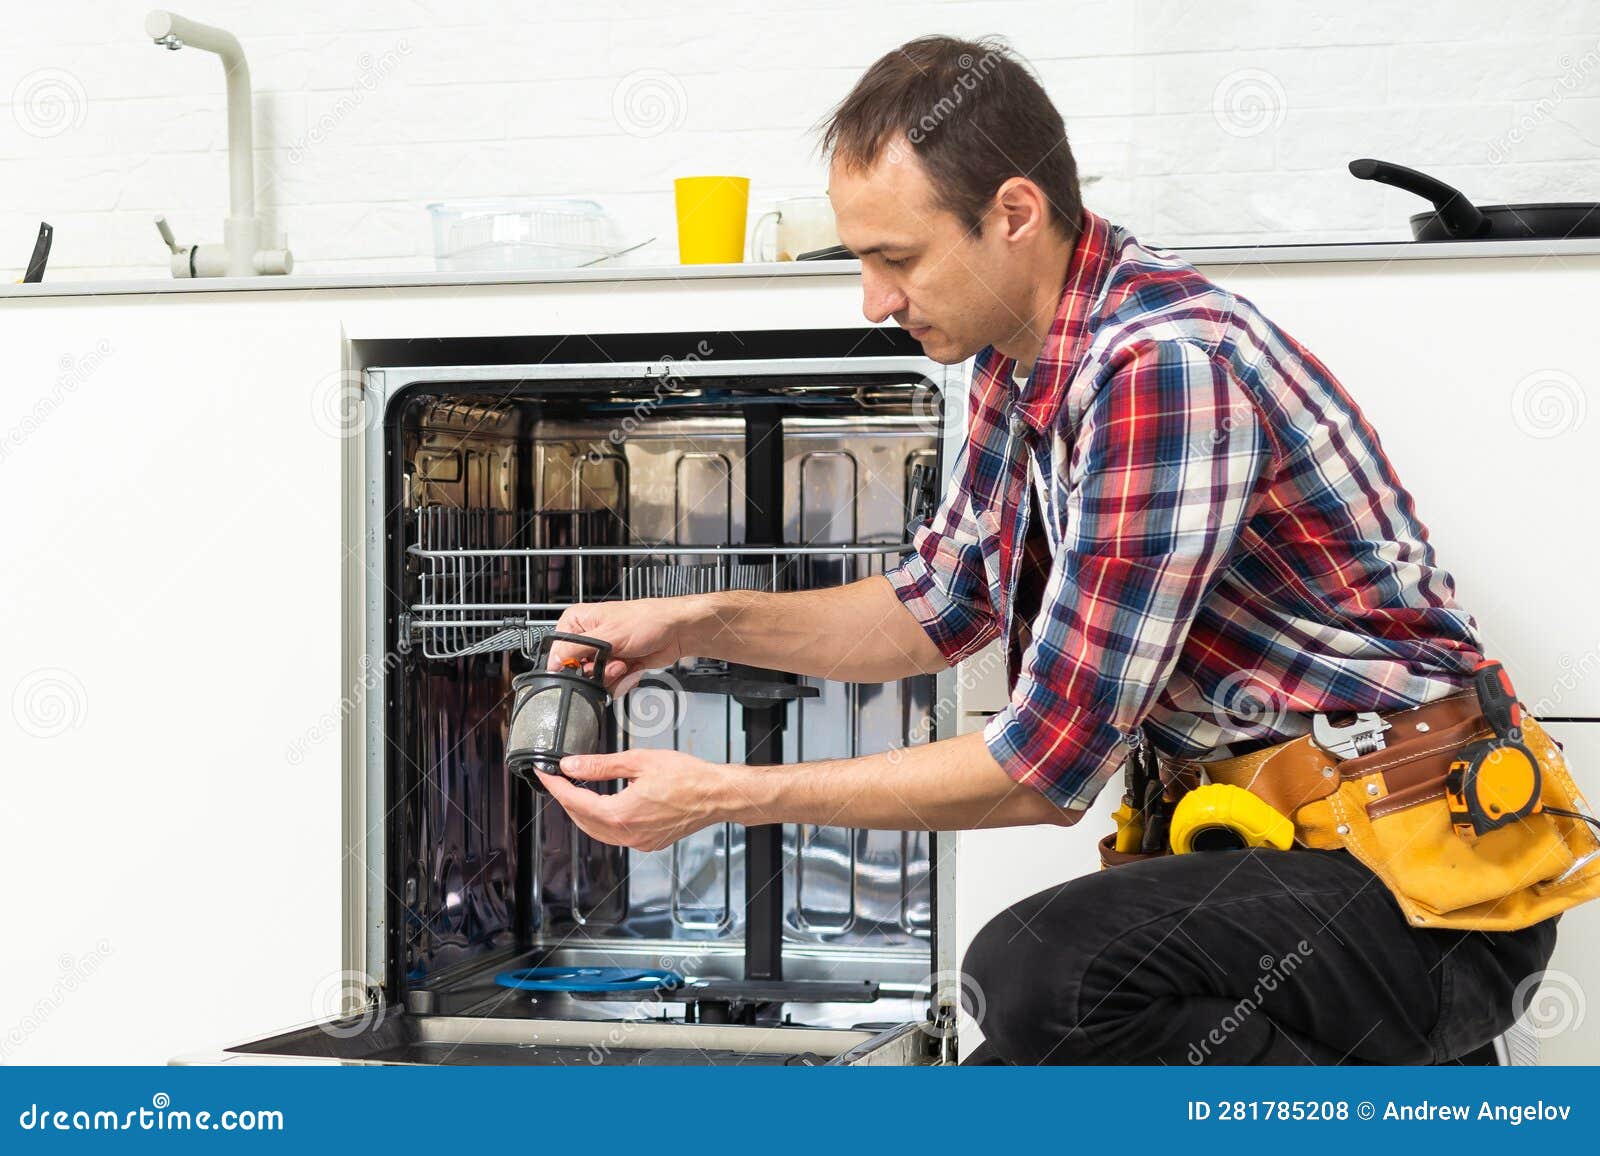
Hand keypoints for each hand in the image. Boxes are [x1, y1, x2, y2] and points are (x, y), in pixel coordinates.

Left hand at [537, 748, 751, 851]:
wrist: (717, 795)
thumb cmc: (688, 776)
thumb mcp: (639, 761)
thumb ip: (601, 765)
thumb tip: (572, 766)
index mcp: (622, 814)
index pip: (576, 802)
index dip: (556, 787)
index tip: (545, 774)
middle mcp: (628, 834)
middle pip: (582, 821)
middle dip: (566, 800)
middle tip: (557, 780)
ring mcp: (638, 842)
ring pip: (597, 832)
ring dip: (582, 814)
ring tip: (575, 792)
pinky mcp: (648, 843)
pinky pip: (615, 836)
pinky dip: (602, 822)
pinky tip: (602, 806)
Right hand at [548, 598, 697, 691]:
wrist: (676, 632)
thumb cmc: (647, 621)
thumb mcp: (608, 635)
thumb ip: (577, 649)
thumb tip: (553, 662)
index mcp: (577, 622)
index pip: (557, 651)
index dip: (570, 664)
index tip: (586, 666)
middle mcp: (588, 637)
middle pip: (576, 670)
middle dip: (597, 672)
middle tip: (614, 662)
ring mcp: (602, 653)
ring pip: (593, 680)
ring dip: (611, 677)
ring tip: (625, 663)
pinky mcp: (615, 666)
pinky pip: (609, 684)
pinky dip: (621, 681)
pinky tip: (631, 668)